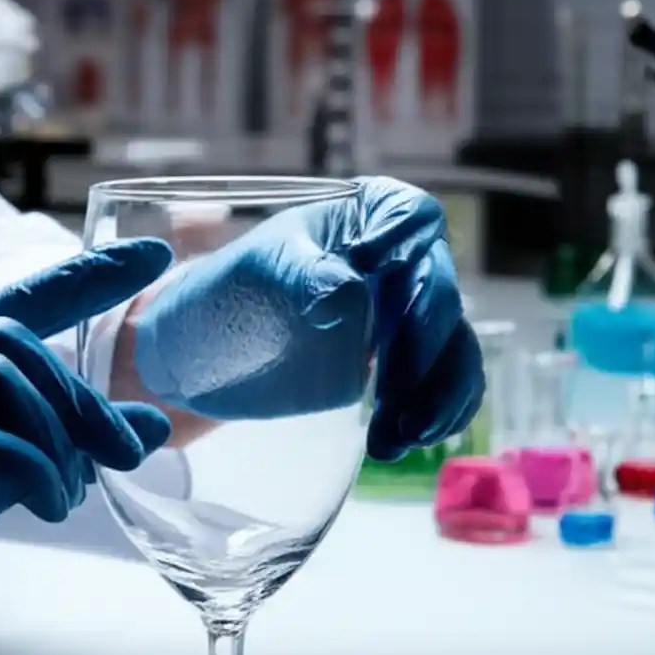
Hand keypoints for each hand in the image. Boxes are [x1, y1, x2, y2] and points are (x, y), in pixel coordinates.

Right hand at [0, 240, 173, 654]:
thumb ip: (53, 448)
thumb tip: (143, 427)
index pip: (15, 302)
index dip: (86, 276)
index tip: (155, 256)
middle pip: (17, 343)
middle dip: (85, 400)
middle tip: (124, 457)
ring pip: (2, 379)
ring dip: (61, 441)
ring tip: (65, 497)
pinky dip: (37, 473)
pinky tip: (49, 507)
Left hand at [132, 176, 482, 460]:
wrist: (203, 360)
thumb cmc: (225, 298)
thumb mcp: (255, 277)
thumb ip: (299, 276)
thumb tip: (346, 290)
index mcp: (362, 217)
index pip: (411, 217)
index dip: (407, 247)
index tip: (368, 282)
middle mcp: (397, 260)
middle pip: (438, 293)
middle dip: (425, 349)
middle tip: (395, 398)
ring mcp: (404, 316)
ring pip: (452, 346)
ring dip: (439, 392)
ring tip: (399, 436)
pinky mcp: (403, 366)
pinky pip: (444, 383)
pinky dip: (441, 411)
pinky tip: (411, 438)